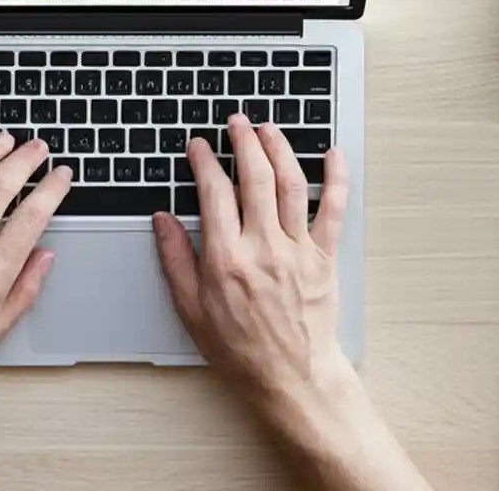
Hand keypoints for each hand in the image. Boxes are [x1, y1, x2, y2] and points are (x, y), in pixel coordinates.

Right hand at [151, 114, 349, 400]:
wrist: (291, 377)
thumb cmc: (242, 350)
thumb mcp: (192, 310)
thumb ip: (175, 260)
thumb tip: (162, 221)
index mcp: (227, 260)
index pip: (214, 193)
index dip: (204, 161)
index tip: (198, 147)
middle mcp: (264, 249)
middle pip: (254, 178)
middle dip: (243, 141)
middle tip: (235, 123)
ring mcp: (298, 251)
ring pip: (291, 184)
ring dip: (279, 149)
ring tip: (268, 128)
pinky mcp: (324, 258)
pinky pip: (334, 209)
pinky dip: (336, 178)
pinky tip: (332, 155)